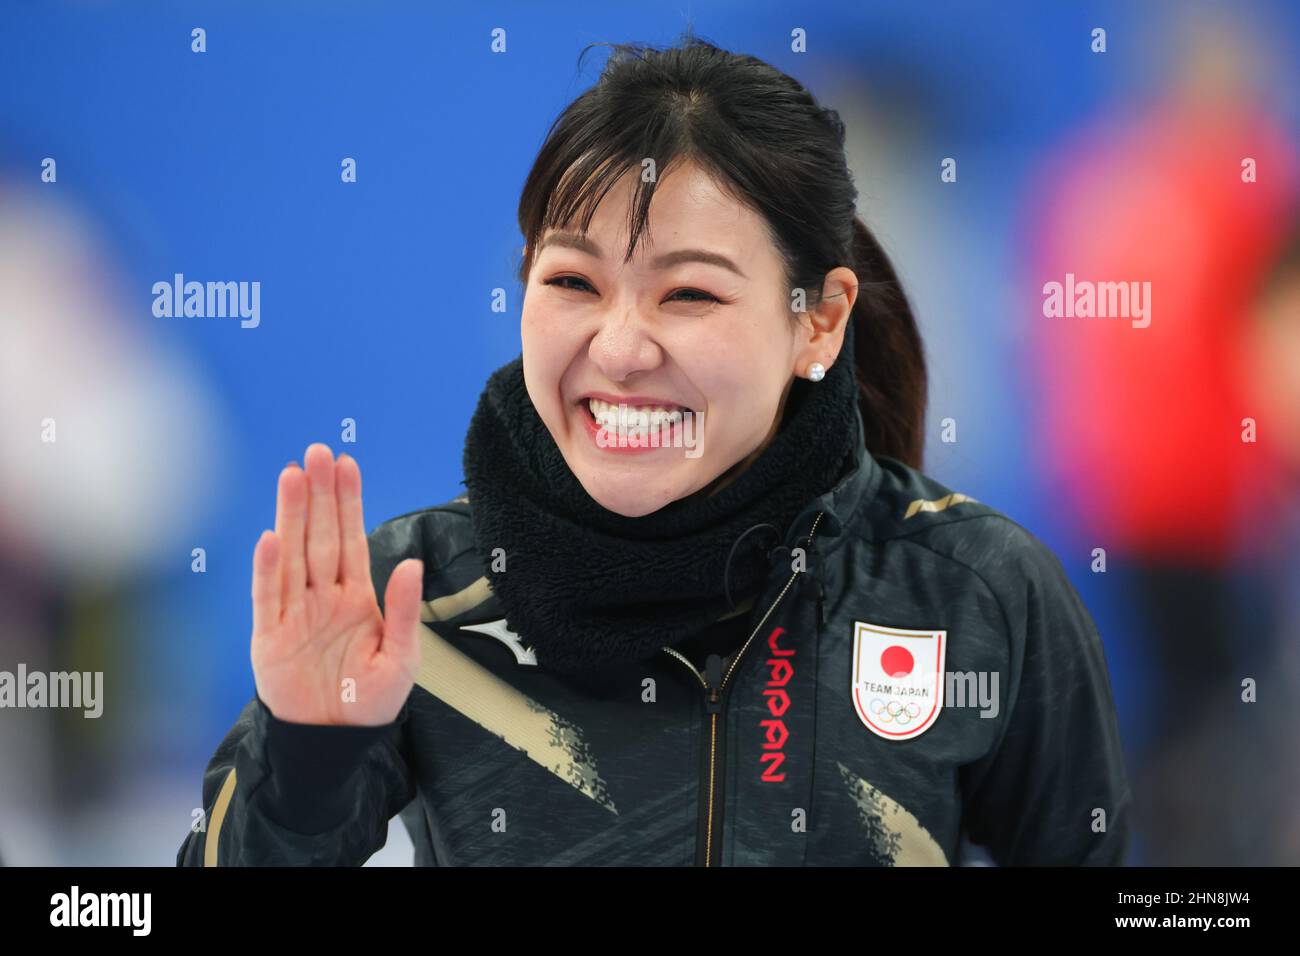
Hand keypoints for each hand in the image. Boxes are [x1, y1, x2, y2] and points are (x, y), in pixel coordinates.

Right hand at [249, 443, 422, 725]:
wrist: (335, 741)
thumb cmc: (369, 700)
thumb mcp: (400, 658)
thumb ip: (403, 611)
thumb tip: (411, 563)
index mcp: (355, 596)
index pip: (350, 538)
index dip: (347, 501)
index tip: (346, 463)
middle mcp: (322, 596)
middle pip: (319, 535)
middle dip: (320, 494)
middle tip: (317, 452)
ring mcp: (293, 613)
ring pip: (292, 554)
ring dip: (292, 515)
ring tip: (293, 475)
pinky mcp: (268, 636)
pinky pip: (266, 596)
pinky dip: (267, 567)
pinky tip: (270, 536)